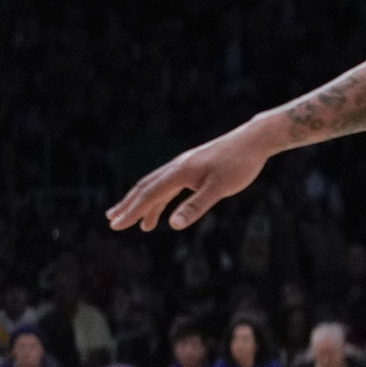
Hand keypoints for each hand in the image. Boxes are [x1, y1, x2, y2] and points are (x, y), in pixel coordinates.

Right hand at [107, 119, 277, 231]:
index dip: (131, 211)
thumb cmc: (239, 164)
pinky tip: (162, 210)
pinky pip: (170, 185)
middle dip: (128, 206)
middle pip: (145, 188)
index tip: (116, 226)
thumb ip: (196, 206)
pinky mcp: (193, 168)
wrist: (254, 140)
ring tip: (134, 222)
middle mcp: (176, 167)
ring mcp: (184, 166)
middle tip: (111, 221)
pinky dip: (162, 198)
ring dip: (143, 203)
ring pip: (156, 186)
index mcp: (179, 172)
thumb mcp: (220, 188)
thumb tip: (173, 225)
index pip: (149, 195)